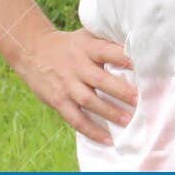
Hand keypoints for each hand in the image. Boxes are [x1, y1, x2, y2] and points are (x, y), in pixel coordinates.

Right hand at [10, 28, 136, 145]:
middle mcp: (77, 67)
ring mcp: (67, 85)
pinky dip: (91, 130)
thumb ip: (108, 42)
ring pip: (89, 101)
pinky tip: (107, 139)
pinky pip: (75, 118)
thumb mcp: (88, 36)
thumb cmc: (71, 45)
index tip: (141, 65)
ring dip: (109, 112)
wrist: (33, 51)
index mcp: (88, 48)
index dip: (123, 58)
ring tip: (128, 121)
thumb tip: (139, 47)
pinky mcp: (58, 101)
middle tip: (140, 100)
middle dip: (121, 91)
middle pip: (100, 80)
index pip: (107, 52)